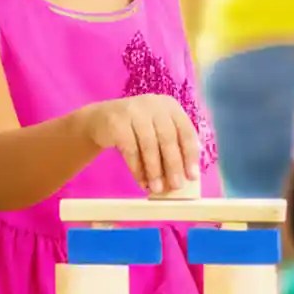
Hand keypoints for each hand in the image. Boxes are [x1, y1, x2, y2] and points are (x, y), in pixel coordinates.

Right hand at [79, 94, 199, 193]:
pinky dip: (137, 169)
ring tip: (157, 188)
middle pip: (168, 138)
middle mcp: (154, 105)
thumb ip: (173, 146)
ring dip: (154, 170)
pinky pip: (130, 150)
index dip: (190, 155)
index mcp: (170, 106)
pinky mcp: (116, 123)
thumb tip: (187, 174)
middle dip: (173, 165)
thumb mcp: (157, 130)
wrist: (100, 119)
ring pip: (149, 145)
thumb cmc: (137, 129)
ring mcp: (134, 111)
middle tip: (176, 186)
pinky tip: (142, 182)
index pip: (186, 131)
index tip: (193, 176)